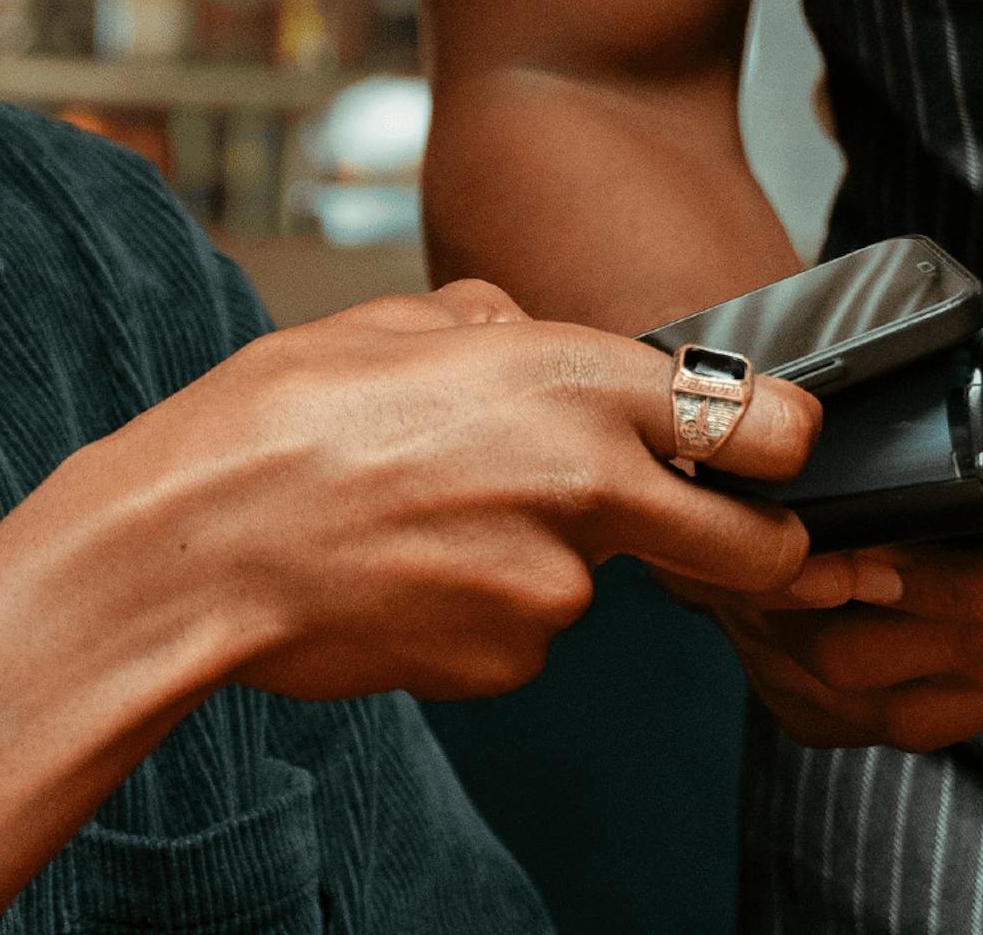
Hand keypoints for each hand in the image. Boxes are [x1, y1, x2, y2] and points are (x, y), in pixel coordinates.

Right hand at [64, 280, 844, 704]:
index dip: (785, 442)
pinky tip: (405, 579)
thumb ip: (493, 325)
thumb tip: (519, 333)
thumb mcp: (395, 323)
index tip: (786, 455)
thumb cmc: (280, 421)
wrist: (196, 544)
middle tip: (739, 543)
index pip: (756, 418)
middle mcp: (589, 481)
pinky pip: (522, 635)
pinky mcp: (508, 659)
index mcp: (573, 378)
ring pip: (591, 581)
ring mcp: (555, 586)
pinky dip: (481, 614)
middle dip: (759, 550)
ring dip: (541, 562)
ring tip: (426, 525)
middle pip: (744, 543)